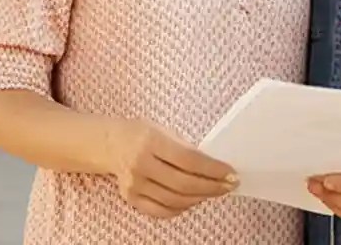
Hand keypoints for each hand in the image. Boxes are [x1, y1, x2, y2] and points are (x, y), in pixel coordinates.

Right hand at [108, 118, 237, 218]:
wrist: (109, 143)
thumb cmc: (142, 134)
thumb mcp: (164, 130)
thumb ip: (185, 148)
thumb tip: (214, 168)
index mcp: (151, 141)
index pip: (190, 160)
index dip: (214, 169)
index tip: (232, 173)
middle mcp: (141, 163)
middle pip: (184, 183)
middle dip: (212, 187)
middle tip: (229, 185)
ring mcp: (134, 184)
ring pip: (174, 200)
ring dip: (199, 198)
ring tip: (213, 192)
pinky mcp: (131, 198)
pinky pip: (160, 210)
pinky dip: (180, 208)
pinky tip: (192, 200)